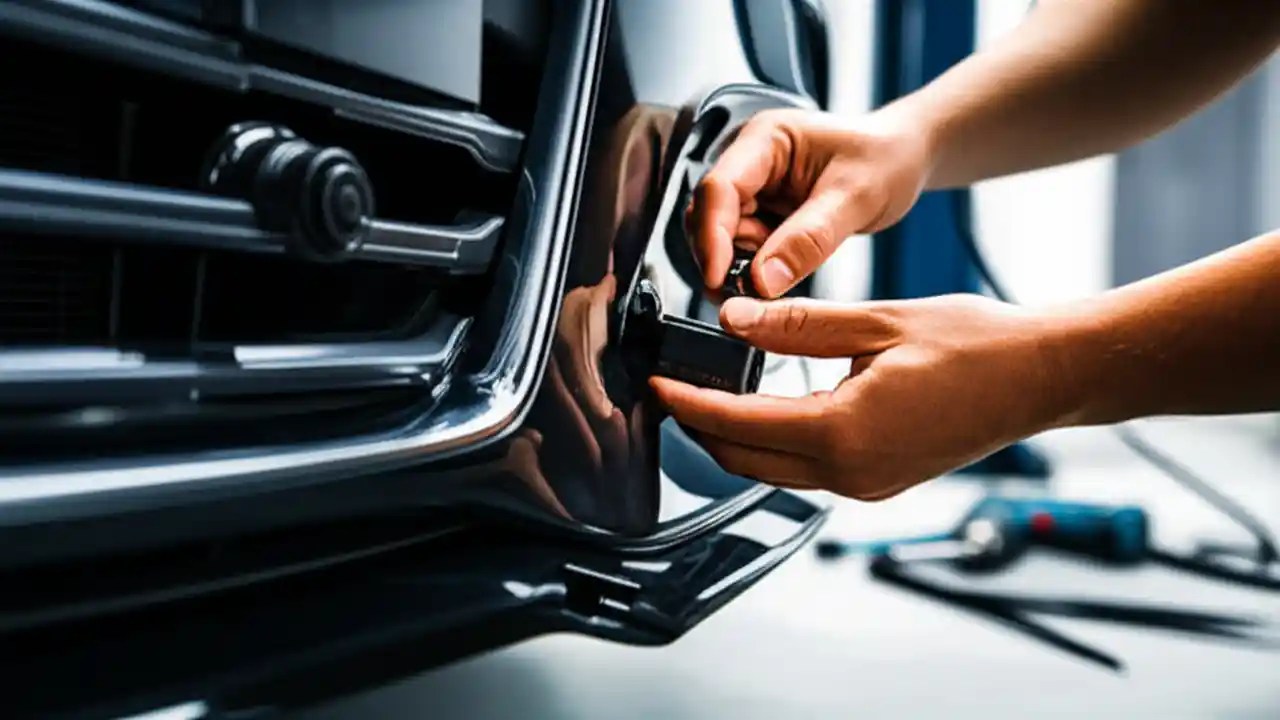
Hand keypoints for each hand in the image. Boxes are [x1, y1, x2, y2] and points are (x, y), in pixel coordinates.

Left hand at [650, 295, 1076, 499]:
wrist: (1041, 377)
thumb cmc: (974, 344)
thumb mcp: (875, 322)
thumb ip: (796, 325)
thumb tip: (733, 320)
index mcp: (842, 433)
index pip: (736, 424)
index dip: (687, 403)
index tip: (655, 381)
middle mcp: (849, 474)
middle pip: (745, 459)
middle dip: (700, 426)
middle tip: (672, 386)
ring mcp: (866, 485)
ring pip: (773, 470)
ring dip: (735, 438)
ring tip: (709, 394)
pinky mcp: (880, 481)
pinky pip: (807, 471)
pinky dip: (774, 444)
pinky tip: (766, 409)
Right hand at [687, 108, 931, 296]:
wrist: (903, 160)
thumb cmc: (885, 158)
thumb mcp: (855, 198)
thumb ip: (808, 239)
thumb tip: (763, 282)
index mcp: (766, 139)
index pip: (719, 187)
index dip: (711, 236)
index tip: (718, 278)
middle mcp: (750, 162)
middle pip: (709, 215)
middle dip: (721, 257)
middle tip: (746, 295)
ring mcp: (753, 190)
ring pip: (722, 237)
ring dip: (738, 266)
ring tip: (773, 283)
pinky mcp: (762, 214)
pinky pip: (743, 248)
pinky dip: (754, 269)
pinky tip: (778, 277)